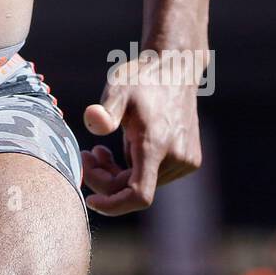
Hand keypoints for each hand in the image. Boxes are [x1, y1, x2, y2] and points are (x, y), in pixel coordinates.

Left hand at [81, 51, 203, 214]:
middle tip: (86, 156)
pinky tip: (125, 146)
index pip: (139, 196)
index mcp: (156, 145)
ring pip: (142, 184)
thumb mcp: (118, 87)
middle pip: (133, 189)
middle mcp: (176, 158)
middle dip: (104, 179)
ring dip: (117, 173)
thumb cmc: (142, 78)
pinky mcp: (189, 161)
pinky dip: (133, 169)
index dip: (113, 205)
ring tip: (100, 149)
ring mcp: (186, 162)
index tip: (89, 201)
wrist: (175, 69)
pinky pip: (153, 176)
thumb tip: (93, 121)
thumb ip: (106, 109)